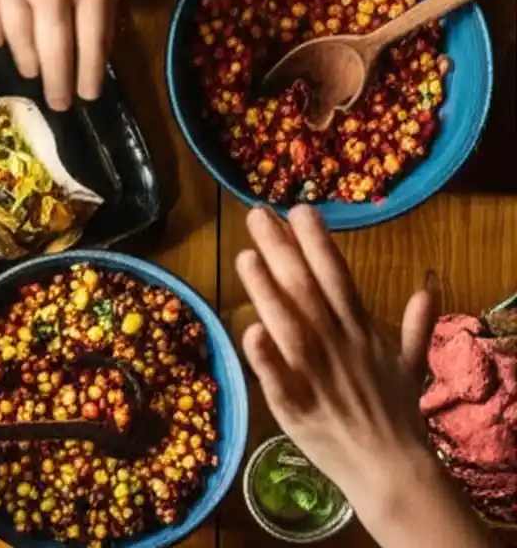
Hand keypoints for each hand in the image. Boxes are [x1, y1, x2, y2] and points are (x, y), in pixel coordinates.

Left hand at [236, 205, 495, 547]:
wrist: (392, 468)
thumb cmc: (395, 411)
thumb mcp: (410, 361)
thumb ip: (416, 319)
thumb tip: (431, 279)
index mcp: (360, 330)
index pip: (337, 276)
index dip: (317, 241)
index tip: (298, 208)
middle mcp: (337, 345)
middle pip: (306, 290)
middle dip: (281, 250)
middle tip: (256, 214)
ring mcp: (315, 374)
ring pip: (288, 325)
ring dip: (267, 291)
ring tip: (246, 256)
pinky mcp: (295, 404)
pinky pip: (277, 377)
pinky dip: (265, 356)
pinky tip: (248, 330)